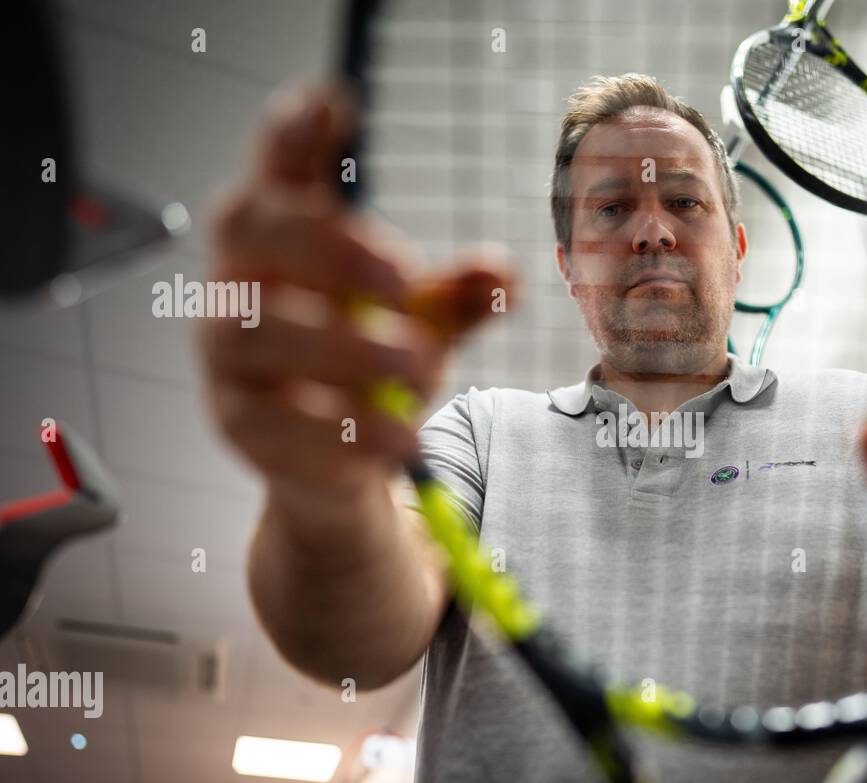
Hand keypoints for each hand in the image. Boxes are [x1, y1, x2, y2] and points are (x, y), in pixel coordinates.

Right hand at [198, 84, 513, 509]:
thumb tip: (501, 273)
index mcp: (286, 235)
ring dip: (348, 346)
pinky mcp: (236, 421)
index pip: (278, 168)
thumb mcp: (427, 323)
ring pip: (263, 331)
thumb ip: (463, 296)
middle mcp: (240, 279)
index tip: (334, 99)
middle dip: (329, 245)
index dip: (295, 131)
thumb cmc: (374, 365)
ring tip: (420, 365)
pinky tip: (400, 437)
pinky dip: (345, 428)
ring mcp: (227, 350)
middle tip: (404, 277)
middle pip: (254, 231)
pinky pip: (277, 419)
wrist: (344, 462)